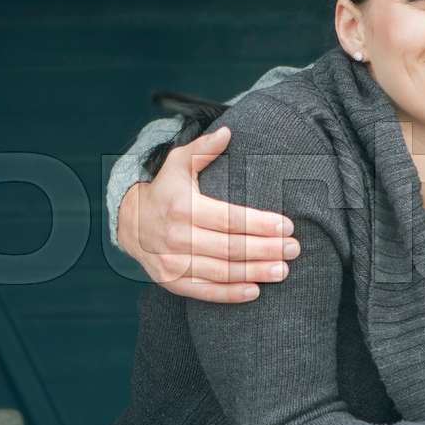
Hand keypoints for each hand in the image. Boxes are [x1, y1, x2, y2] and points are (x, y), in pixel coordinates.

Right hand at [117, 126, 300, 302]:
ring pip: (221, 271)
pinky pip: (205, 291)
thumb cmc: (165, 190)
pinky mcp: (172, 281)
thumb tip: (228, 131)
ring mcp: (173, 262)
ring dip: (254, 272)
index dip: (260, 224)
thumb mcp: (178, 163)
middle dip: (265, 249)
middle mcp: (177, 237)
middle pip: (230, 247)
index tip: (286, 226)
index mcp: (182, 207)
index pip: (229, 219)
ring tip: (283, 270)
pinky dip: (231, 293)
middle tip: (293, 249)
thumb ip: (203, 149)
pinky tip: (255, 290)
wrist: (130, 222)